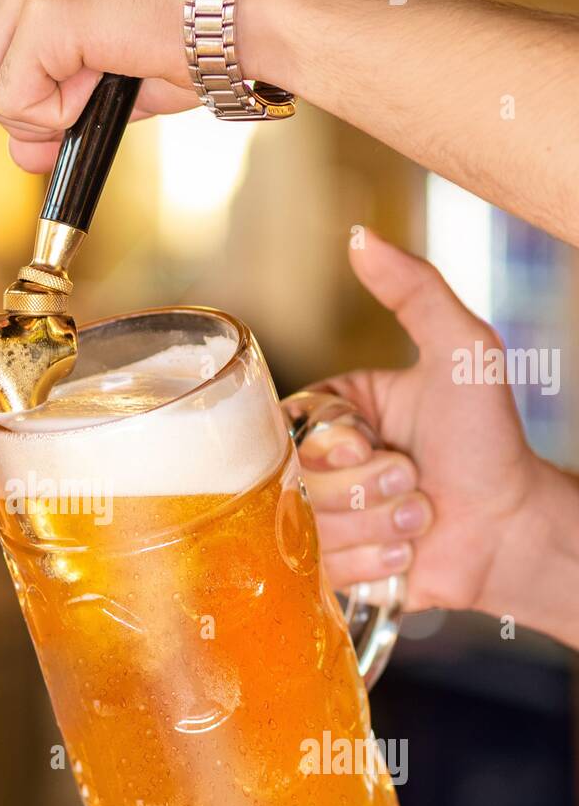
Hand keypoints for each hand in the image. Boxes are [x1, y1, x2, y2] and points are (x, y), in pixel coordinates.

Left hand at [0, 0, 192, 171]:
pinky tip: (110, 68)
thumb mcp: (102, 95)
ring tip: (106, 73)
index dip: (26, 112)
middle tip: (93, 88)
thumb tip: (19, 154)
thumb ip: (53, 119)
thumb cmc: (185, 51)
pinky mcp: (46, 13)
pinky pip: (20, 102)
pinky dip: (66, 110)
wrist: (236, 28)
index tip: (83, 95)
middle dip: (28, 117)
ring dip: (50, 112)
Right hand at [301, 231, 568, 623]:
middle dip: (366, 486)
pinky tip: (406, 554)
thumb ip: (414, 290)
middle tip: (413, 478)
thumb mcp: (461, 351)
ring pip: (312, 528)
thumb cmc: (490, 440)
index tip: (371, 441)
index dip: (331, 442)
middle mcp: (325, 465)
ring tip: (419, 515)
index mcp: (339, 412)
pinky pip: (325, 570)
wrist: (512, 530)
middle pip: (298, 482)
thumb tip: (360, 235)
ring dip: (379, 524)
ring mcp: (326, 520)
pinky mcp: (335, 570)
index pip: (293, 426)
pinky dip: (374, 564)